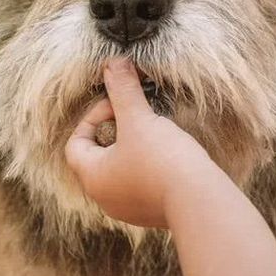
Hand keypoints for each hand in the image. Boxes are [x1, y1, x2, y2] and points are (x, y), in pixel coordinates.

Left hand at [64, 57, 218, 226]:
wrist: (200, 200)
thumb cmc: (163, 160)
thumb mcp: (139, 118)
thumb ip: (123, 89)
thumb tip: (112, 62)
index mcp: (93, 178)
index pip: (75, 143)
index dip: (93, 117)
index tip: (119, 106)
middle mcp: (105, 198)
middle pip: (97, 156)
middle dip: (115, 131)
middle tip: (137, 116)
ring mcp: (129, 209)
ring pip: (120, 170)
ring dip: (132, 149)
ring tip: (154, 133)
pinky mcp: (152, 213)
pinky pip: (141, 184)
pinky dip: (148, 167)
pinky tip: (169, 155)